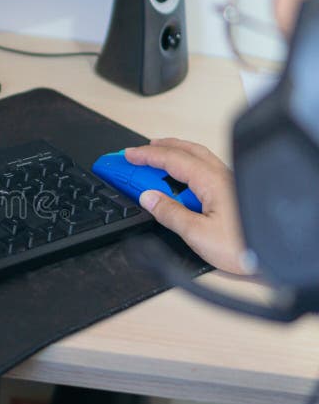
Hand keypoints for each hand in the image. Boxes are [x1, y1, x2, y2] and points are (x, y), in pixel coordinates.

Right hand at [124, 138, 249, 275]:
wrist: (274, 256)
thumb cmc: (244, 248)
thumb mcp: (197, 234)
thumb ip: (170, 214)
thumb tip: (149, 198)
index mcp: (211, 181)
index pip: (172, 159)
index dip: (147, 155)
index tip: (129, 155)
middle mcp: (222, 177)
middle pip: (187, 150)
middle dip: (161, 146)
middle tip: (141, 150)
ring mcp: (229, 183)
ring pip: (198, 157)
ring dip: (176, 153)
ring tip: (159, 159)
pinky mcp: (233, 193)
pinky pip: (206, 169)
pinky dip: (188, 164)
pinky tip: (183, 178)